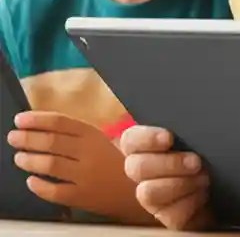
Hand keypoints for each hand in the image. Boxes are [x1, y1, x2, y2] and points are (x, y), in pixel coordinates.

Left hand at [7, 111, 153, 223]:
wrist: (150, 189)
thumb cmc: (128, 162)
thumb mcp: (112, 141)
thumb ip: (84, 136)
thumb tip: (48, 128)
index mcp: (97, 136)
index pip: (63, 123)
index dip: (39, 120)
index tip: (20, 119)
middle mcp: (91, 153)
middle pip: (52, 142)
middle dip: (28, 138)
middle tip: (13, 137)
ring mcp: (86, 176)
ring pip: (50, 165)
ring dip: (30, 160)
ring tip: (20, 157)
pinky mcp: (84, 197)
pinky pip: (55, 191)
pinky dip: (40, 186)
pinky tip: (32, 181)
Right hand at [120, 125, 212, 230]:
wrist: (230, 189)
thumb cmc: (211, 157)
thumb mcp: (201, 139)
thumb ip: (189, 131)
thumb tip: (195, 119)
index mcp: (148, 147)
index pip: (131, 140)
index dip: (145, 138)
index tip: (169, 138)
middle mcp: (145, 171)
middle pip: (135, 167)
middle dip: (168, 163)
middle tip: (195, 161)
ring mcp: (154, 196)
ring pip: (147, 192)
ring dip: (179, 183)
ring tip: (204, 178)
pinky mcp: (167, 217)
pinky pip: (170, 214)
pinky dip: (190, 203)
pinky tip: (203, 196)